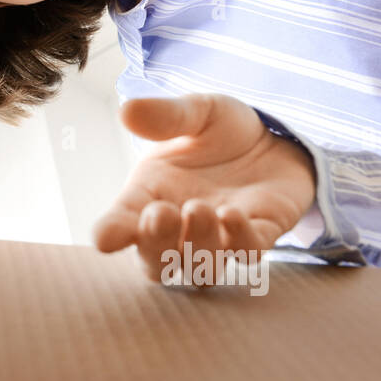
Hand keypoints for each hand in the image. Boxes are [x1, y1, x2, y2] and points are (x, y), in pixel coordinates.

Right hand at [92, 93, 316, 284]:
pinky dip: (239, 241)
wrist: (277, 136)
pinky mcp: (259, 236)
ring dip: (196, 247)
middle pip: (156, 262)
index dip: (110, 234)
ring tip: (198, 209)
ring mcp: (219, 237)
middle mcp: (179, 226)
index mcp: (149, 196)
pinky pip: (248, 253)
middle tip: (159, 215)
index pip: (121, 224)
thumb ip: (166, 116)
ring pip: (201, 269)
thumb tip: (128, 110)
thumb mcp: (196, 113)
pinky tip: (231, 214)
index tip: (104, 240)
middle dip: (154, 247)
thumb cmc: (222, 130)